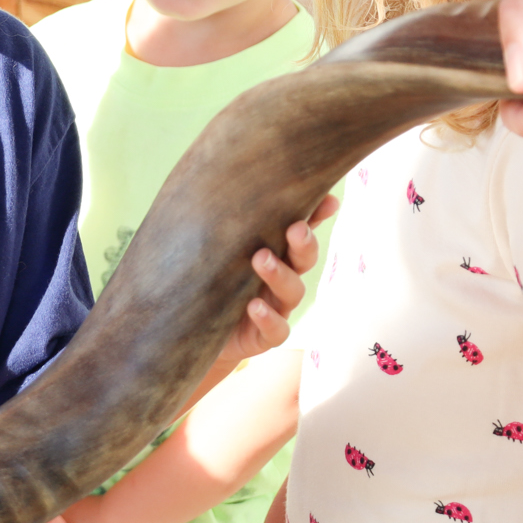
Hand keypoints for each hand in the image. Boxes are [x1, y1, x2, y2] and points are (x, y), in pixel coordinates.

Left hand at [222, 197, 336, 362]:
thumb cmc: (208, 282)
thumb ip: (226, 227)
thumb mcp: (216, 252)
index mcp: (274, 253)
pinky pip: (277, 330)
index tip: (329, 201)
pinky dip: (268, 318)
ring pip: (292, 291)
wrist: (194, 331)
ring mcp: (275, 308)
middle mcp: (280, 279)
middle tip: (294, 228)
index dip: (317, 216)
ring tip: (260, 259)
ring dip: (280, 274)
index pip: (299, 231)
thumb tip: (220, 186)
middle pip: (303, 259)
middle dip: (303, 243)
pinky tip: (254, 306)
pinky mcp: (264, 337)